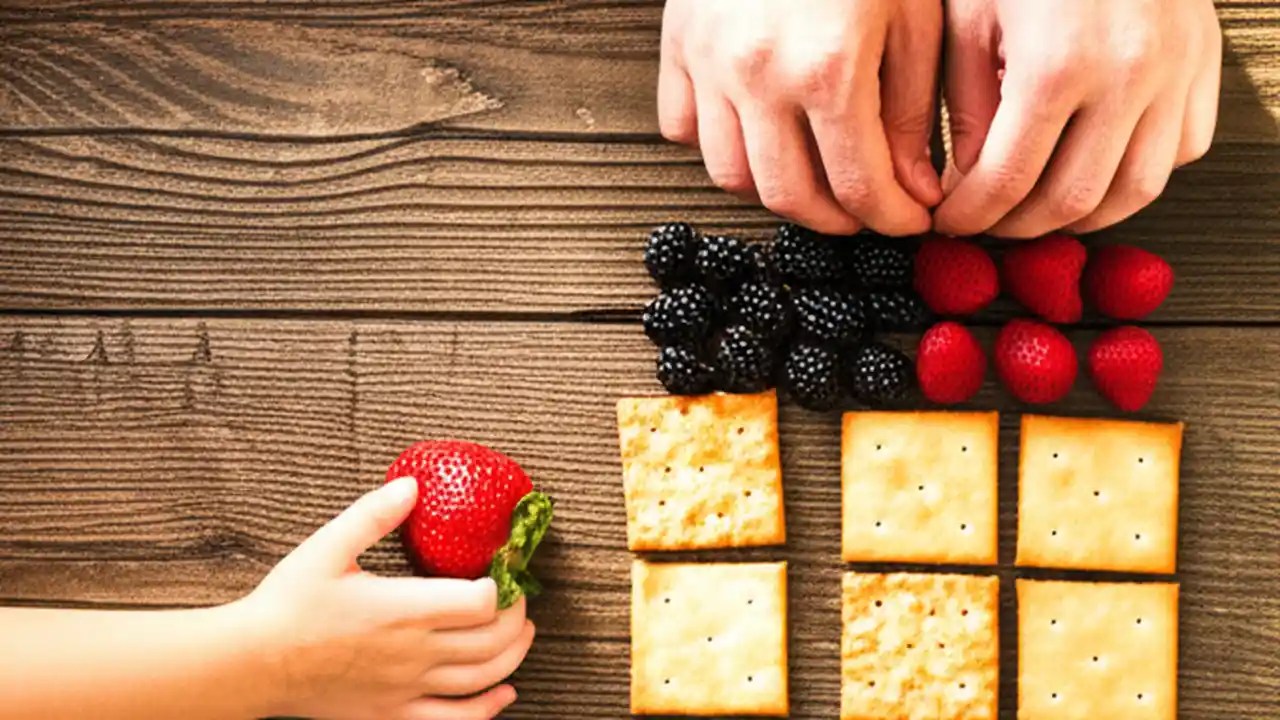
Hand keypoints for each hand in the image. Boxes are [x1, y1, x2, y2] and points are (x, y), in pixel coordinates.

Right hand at [244, 477, 533, 719]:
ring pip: (482, 679)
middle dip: (517, 617)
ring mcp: (406, 688)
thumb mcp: (328, 547)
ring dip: (513, 655)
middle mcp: (413, 653)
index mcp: (403, 609)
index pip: (480, 602)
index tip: (502, 569)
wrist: (253, 664)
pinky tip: (505, 693)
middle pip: (491, 640)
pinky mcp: (393, 714)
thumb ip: (374, 515)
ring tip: (523, 633)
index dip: (502, 586)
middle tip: (519, 598)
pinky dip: (488, 708)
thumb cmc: (288, 603)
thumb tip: (412, 485)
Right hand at [658, 0, 941, 235]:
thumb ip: (914, 111)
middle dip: (836, 220)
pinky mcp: (678, 45)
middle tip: (866, 210)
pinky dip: (720, 144)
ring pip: (730, 174)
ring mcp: (707, 63)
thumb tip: (916, 189)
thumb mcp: (915, 16)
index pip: (858, 186)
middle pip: (788, 196)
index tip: (910, 220)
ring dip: (777, 189)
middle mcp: (756, 76)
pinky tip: (759, 130)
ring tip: (816, 176)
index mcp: (827, 69)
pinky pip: (684, 128)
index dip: (890, 218)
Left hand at [936, 0, 1221, 237]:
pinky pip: (1181, 151)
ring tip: (1037, 209)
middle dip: (1019, 227)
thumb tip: (964, 186)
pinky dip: (1136, 175)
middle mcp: (1127, 75)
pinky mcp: (1204, 64)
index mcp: (1057, 64)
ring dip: (1082, 217)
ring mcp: (1176, 72)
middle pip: (1074, 201)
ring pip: (1136, 191)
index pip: (1009, 181)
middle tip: (986, 224)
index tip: (948, 224)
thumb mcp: (970, 18)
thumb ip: (966, 110)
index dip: (971, 217)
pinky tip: (1094, 166)